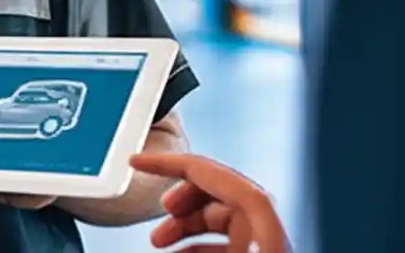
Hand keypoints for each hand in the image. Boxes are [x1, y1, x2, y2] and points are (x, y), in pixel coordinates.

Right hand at [129, 153, 288, 252]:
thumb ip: (193, 243)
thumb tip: (154, 235)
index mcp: (262, 219)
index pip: (213, 172)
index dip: (170, 163)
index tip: (138, 162)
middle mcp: (266, 227)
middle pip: (218, 189)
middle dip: (180, 196)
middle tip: (160, 210)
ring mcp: (265, 241)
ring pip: (221, 216)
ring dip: (185, 223)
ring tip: (160, 240)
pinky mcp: (259, 252)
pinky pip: (229, 239)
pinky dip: (200, 242)